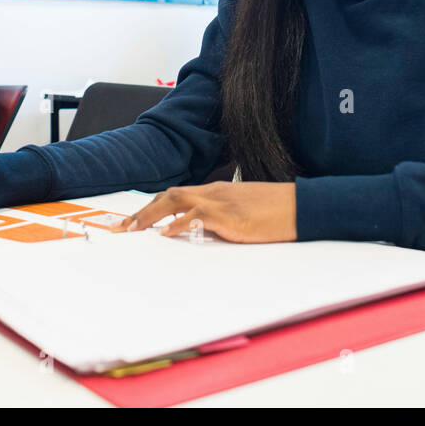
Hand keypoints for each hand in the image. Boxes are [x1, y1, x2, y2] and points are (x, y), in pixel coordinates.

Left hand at [118, 182, 296, 242]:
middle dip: (143, 212)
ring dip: (151, 215)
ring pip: (176, 200)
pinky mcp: (230, 216)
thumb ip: (220, 220)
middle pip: (169, 195)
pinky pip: (198, 216)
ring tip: (133, 230)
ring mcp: (221, 202)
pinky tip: (166, 234)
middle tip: (122, 229)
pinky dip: (179, 223)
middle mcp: (214, 192)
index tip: (133, 222)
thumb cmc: (277, 212)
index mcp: (216, 191)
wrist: (302, 206)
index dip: (152, 208)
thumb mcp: (243, 214)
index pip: (176, 195)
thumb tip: (200, 233)